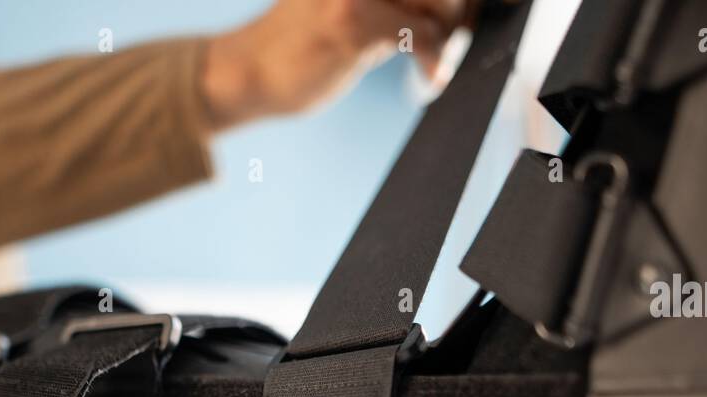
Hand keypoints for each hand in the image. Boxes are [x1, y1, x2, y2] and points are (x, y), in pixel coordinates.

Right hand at [202, 0, 476, 131]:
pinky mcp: (353, 20)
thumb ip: (396, 4)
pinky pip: (422, 35)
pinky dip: (433, 60)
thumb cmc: (300, 45)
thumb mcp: (354, 8)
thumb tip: (455, 9)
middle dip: (457, 10)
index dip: (451, 1)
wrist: (246, 71)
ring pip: (440, 0)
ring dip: (448, 34)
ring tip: (433, 60)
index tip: (460, 18)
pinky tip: (429, 78)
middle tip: (452, 40)